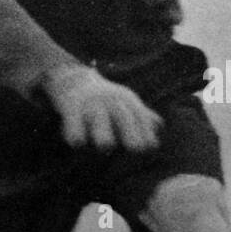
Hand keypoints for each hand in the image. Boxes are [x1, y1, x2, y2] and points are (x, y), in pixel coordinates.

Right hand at [43, 65, 161, 151]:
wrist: (74, 81)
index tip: (150, 149)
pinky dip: (75, 134)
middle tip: (135, 150)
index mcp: (127, 101)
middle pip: (123, 118)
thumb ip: (143, 115)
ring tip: (105, 147)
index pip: (140, 118)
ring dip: (103, 135)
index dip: (146, 134)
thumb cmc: (106, 99)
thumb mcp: (126, 102)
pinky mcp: (71, 108)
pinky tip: (78, 144)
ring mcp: (91, 105)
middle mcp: (111, 101)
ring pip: (99, 121)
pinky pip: (74, 125)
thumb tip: (159, 126)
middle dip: (130, 134)